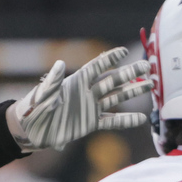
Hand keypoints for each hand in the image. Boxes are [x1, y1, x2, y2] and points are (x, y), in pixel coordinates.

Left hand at [7, 46, 150, 151]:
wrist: (31, 130)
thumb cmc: (34, 109)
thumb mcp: (43, 94)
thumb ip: (53, 81)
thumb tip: (59, 63)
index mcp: (76, 81)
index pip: (96, 67)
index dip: (110, 58)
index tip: (124, 51)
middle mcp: (87, 92)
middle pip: (112, 80)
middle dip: (129, 73)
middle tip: (147, 66)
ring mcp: (90, 107)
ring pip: (116, 97)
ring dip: (133, 92)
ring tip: (150, 85)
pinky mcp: (91, 123)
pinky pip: (111, 121)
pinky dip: (126, 120)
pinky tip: (140, 119)